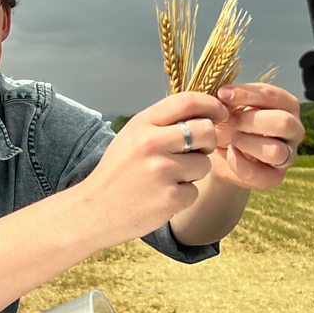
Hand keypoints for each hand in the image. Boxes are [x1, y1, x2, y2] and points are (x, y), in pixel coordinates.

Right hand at [78, 92, 228, 246]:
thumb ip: (162, 123)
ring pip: (204, 164)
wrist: (94, 211)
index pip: (187, 101)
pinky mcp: (170, 198)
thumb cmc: (117, 173)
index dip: (211, 104)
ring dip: (194, 172)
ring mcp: (162, 171)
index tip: (220, 112)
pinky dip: (183, 196)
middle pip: (206, 131)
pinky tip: (161, 197)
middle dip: (208, 141)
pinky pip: (195, 191)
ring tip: (168, 179)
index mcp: (142, 124)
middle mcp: (152, 144)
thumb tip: (203, 112)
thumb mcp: (132, 137)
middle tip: (196, 150)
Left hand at [210, 83, 303, 189]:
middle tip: (228, 120)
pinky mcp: (275, 177)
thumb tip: (224, 94)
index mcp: (286, 105)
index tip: (222, 94)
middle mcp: (294, 129)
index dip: (246, 94)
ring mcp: (288, 155)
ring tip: (232, 139)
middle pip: (283, 123)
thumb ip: (229, 99)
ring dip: (247, 143)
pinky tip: (230, 153)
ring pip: (276, 151)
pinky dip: (239, 163)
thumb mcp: (228, 107)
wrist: (218, 153)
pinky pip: (261, 174)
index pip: (272, 96)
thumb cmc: (228, 123)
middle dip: (250, 121)